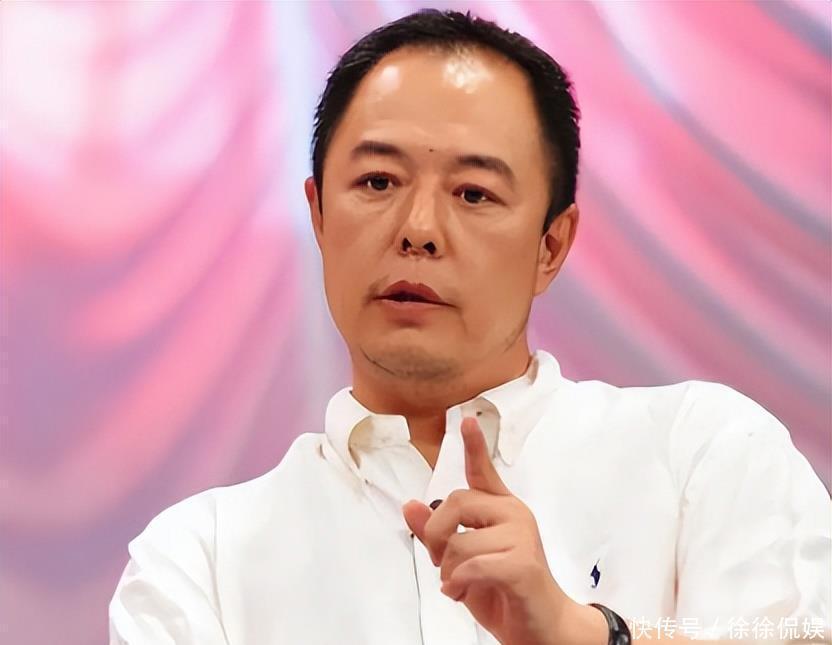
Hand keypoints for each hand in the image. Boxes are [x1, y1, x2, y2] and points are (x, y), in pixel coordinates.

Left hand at [402, 416, 602, 644]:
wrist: (540, 629)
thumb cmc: (503, 591)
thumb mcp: (461, 562)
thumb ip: (437, 533)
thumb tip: (410, 506)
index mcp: (501, 509)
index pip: (483, 472)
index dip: (474, 446)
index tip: (465, 420)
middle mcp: (514, 514)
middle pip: (454, 504)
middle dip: (435, 537)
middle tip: (440, 563)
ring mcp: (521, 536)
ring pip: (458, 543)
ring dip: (448, 572)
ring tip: (461, 586)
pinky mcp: (522, 563)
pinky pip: (470, 565)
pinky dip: (457, 584)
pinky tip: (462, 593)